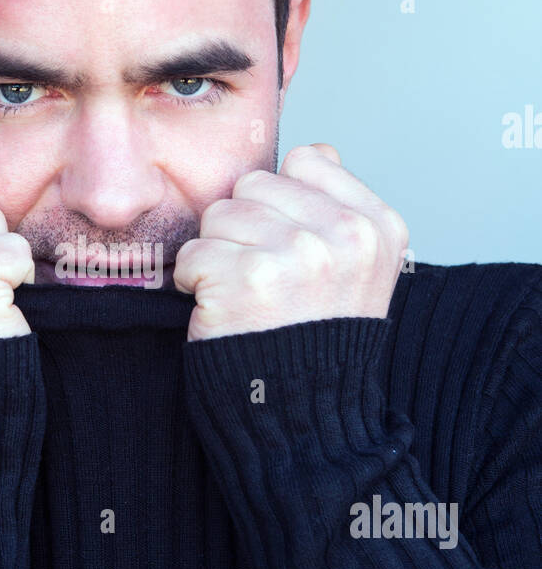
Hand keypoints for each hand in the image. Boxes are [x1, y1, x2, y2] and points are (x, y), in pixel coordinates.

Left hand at [173, 144, 408, 341]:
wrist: (303, 417)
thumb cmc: (318, 341)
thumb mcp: (359, 270)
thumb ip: (339, 208)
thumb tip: (316, 151)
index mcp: (376, 226)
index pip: (306, 162)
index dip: (281, 202)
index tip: (289, 247)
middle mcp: (344, 236)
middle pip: (252, 185)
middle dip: (243, 228)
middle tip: (262, 279)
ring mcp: (296, 255)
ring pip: (218, 215)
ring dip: (216, 256)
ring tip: (244, 296)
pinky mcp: (246, 280)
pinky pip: (192, 253)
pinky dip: (193, 285)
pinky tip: (223, 312)